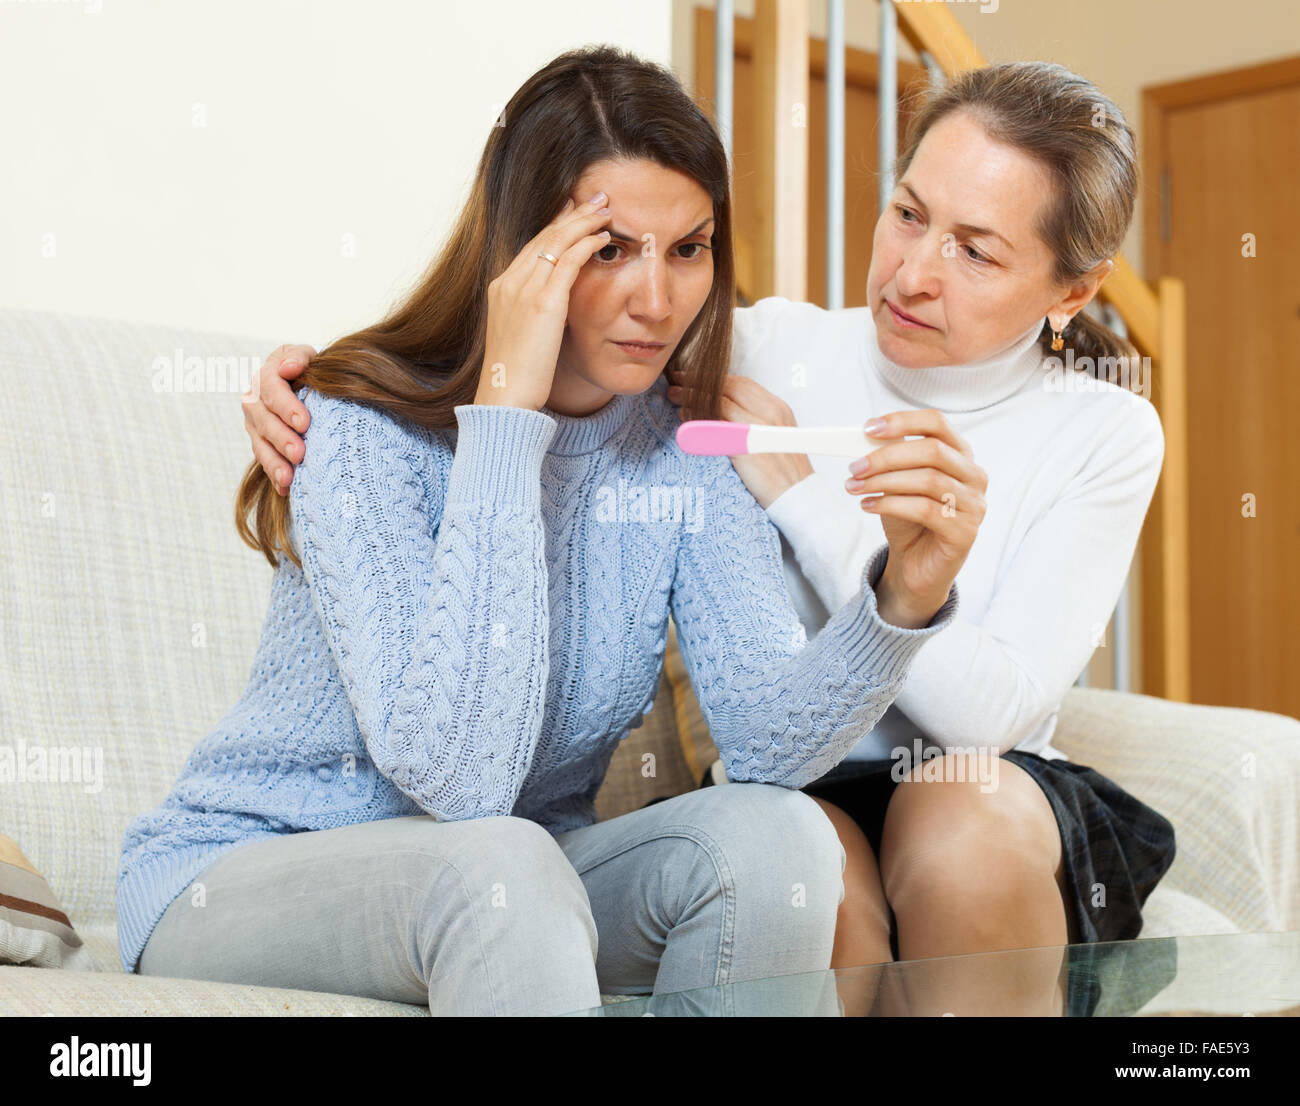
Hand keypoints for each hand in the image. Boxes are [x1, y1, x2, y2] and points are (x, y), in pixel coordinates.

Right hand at [242, 344, 314, 495]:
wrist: (307, 385)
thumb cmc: (311, 370)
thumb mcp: (308, 356)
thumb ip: (299, 357)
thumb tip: (288, 367)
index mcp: (266, 376)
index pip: (270, 387)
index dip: (285, 405)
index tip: (304, 422)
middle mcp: (255, 400)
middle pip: (264, 420)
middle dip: (281, 438)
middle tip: (299, 453)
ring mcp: (255, 425)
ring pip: (260, 444)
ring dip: (274, 462)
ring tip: (288, 478)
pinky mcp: (262, 443)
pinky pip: (265, 460)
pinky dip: (275, 475)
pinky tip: (285, 489)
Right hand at [476, 192, 614, 409]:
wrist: (504, 397)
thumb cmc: (516, 376)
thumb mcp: (521, 335)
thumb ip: (535, 314)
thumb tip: (556, 309)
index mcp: (501, 288)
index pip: (532, 246)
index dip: (555, 226)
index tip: (573, 212)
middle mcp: (509, 282)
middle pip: (544, 236)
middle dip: (572, 214)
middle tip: (595, 198)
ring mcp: (524, 290)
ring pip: (557, 241)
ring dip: (583, 221)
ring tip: (605, 209)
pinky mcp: (543, 303)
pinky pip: (568, 262)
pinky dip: (587, 245)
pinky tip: (603, 237)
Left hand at [665, 368, 812, 509]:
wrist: (798, 495)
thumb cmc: (784, 470)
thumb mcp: (773, 435)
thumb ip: (752, 418)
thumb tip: (721, 409)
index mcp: (777, 407)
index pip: (741, 383)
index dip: (715, 378)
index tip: (694, 377)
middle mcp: (769, 413)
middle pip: (728, 387)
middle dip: (699, 381)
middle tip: (677, 381)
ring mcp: (758, 429)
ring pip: (719, 402)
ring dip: (693, 397)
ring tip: (675, 397)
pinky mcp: (746, 447)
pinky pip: (716, 426)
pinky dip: (697, 419)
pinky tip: (685, 418)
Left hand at [845, 409, 986, 627]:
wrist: (917, 564)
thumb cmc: (910, 519)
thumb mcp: (897, 482)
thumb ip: (890, 459)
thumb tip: (866, 436)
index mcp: (960, 454)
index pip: (936, 423)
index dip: (902, 421)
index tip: (868, 428)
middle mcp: (974, 476)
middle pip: (932, 451)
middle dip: (886, 457)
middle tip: (855, 467)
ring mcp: (974, 504)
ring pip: (928, 480)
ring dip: (884, 482)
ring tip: (855, 488)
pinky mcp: (965, 531)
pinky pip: (925, 510)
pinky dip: (891, 505)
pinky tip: (868, 505)